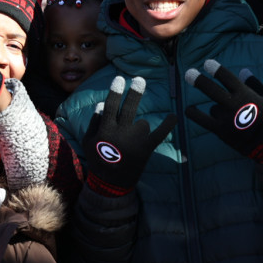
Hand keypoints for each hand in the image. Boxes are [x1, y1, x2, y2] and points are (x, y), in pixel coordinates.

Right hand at [81, 76, 175, 194]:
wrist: (110, 183)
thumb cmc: (98, 159)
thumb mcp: (88, 141)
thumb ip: (94, 122)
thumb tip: (100, 104)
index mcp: (106, 130)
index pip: (111, 106)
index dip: (115, 92)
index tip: (120, 79)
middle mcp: (121, 133)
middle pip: (129, 109)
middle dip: (134, 93)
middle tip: (140, 80)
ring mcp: (135, 141)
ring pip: (143, 124)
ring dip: (140, 127)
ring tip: (131, 143)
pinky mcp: (146, 149)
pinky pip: (159, 135)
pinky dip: (167, 125)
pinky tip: (174, 116)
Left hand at [184, 60, 262, 162]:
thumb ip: (254, 84)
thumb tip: (243, 70)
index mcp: (245, 94)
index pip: (226, 77)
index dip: (216, 69)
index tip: (207, 63)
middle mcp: (234, 104)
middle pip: (211, 89)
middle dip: (199, 80)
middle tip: (189, 73)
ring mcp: (226, 118)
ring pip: (213, 108)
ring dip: (218, 111)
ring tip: (233, 120)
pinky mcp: (220, 130)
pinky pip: (201, 120)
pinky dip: (194, 114)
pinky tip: (189, 109)